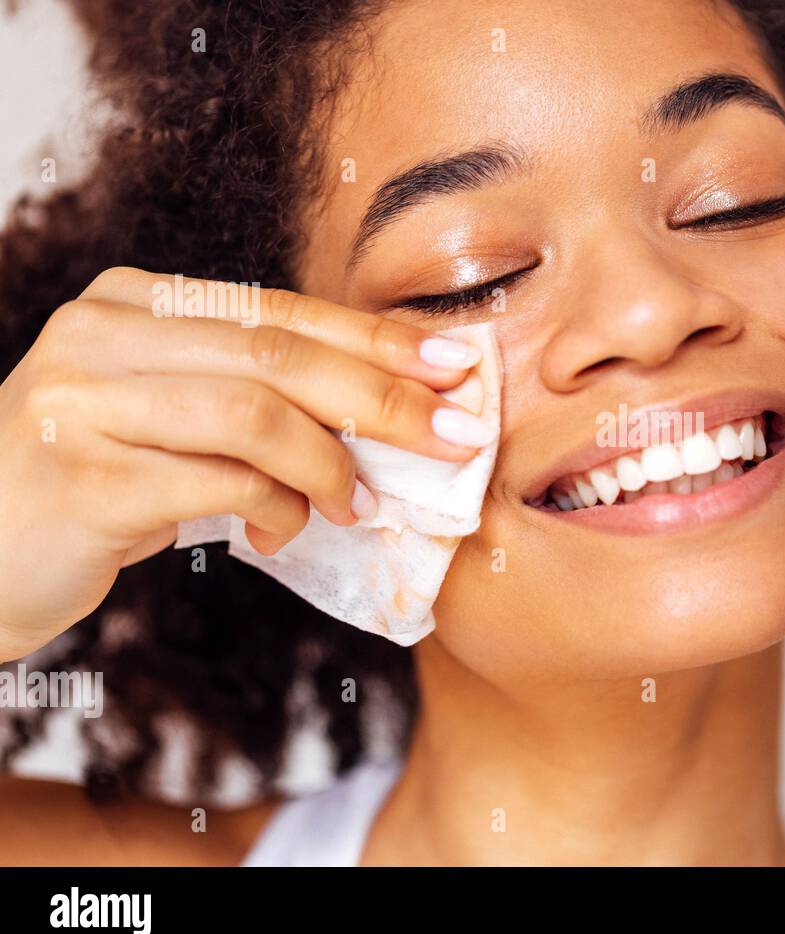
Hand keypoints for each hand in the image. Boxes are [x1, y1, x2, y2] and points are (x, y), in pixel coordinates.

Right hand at [0, 266, 493, 660]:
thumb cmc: (99, 488)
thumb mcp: (175, 424)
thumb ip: (259, 404)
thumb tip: (395, 417)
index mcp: (132, 304)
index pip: (280, 310)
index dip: (376, 339)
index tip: (456, 365)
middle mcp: (101, 334)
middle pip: (277, 353)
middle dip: (383, 398)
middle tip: (455, 437)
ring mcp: (82, 401)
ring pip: (252, 413)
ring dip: (329, 466)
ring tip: (358, 505)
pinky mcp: (81, 477)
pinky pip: (217, 482)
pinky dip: (275, 508)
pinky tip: (284, 532)